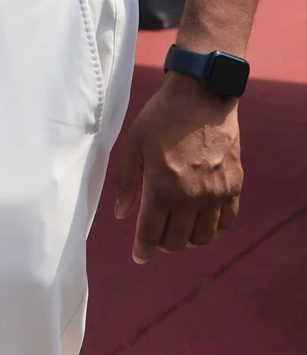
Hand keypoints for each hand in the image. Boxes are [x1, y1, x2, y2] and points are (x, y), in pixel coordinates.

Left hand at [113, 71, 242, 263]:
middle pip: (178, 241)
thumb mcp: (133, 145)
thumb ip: (126, 182)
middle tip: (154, 236)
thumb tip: (121, 214)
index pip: (152, 232)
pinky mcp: (234, 187)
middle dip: (163, 244)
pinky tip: (200, 222)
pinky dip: (212, 230)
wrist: (201, 97)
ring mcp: (217, 194)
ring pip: (203, 238)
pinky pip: (226, 223)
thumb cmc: (161, 118)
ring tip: (176, 229)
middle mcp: (192, 196)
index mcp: (163, 186)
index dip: (143, 249)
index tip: (138, 257)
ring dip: (187, 240)